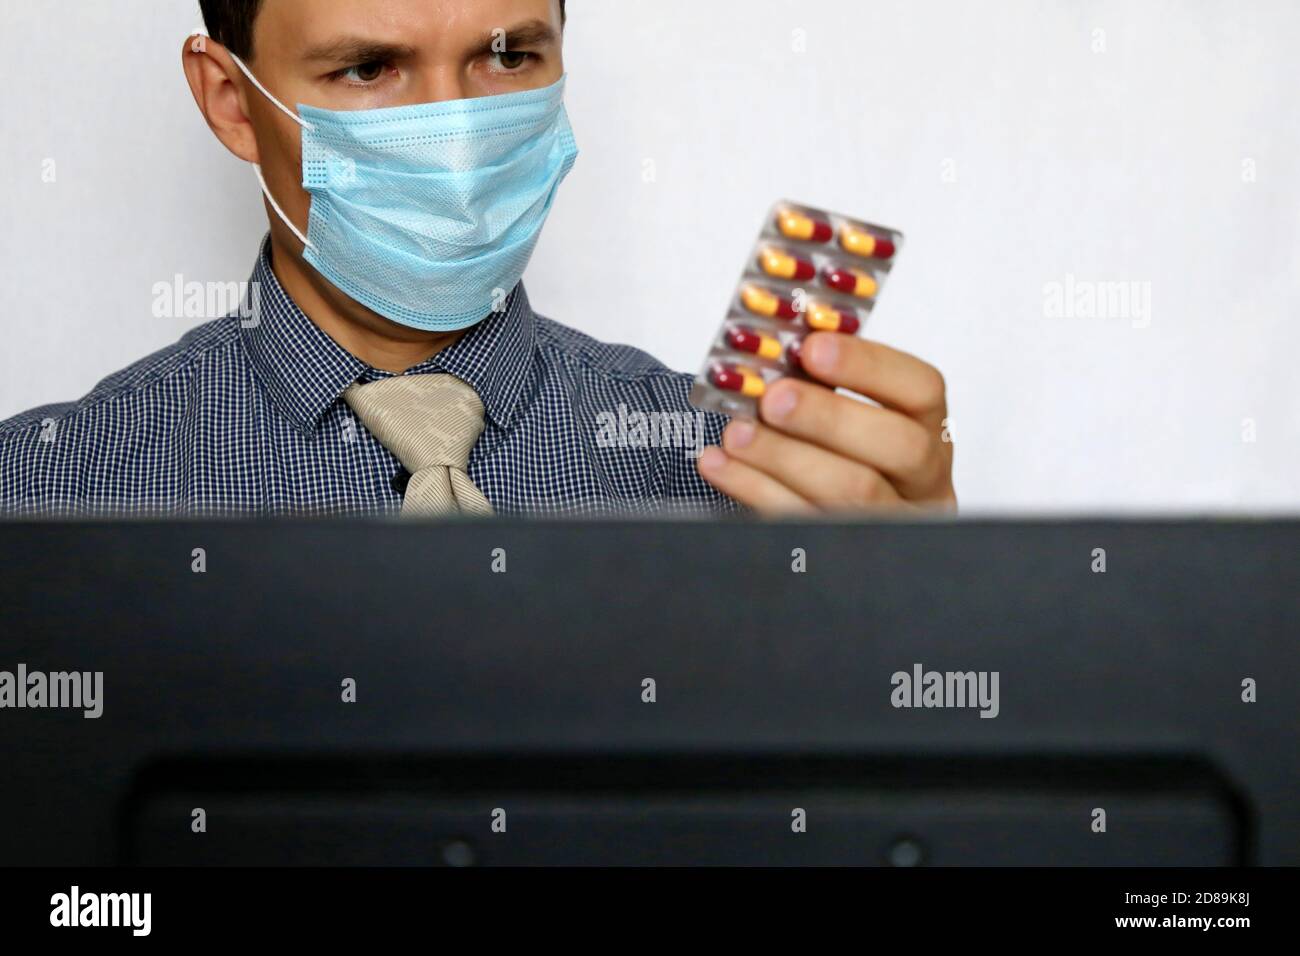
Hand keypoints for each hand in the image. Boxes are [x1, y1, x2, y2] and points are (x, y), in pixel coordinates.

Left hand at [696, 332, 956, 513]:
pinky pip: (802, 524)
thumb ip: (819, 382)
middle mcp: (923, 481)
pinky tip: (719, 464)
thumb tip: (773, 342)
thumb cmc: (836, 460)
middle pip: (899, 447)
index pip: (922, 390)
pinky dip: (754, 489)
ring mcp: (893, 525)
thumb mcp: (841, 418)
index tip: (812, 346)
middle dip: (829, 417)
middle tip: (772, 398)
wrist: (831, 538)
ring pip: (852, 493)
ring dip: (785, 455)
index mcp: (929, 431)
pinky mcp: (847, 556)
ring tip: (737, 431)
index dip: (868, 364)